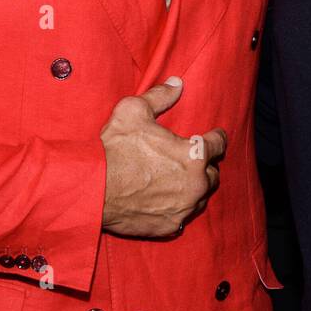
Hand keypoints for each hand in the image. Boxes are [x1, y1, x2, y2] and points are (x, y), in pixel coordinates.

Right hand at [100, 77, 225, 237]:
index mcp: (193, 155)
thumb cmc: (114, 149)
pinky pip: (182, 217)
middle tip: (192, 160)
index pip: (218, 144)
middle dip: (205, 166)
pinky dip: (177, 208)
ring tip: (180, 180)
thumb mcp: (134, 111)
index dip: (217, 138)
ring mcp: (183, 208)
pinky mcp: (169, 226)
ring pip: (200, 198)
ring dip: (194, 188)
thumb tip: (178, 84)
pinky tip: (167, 201)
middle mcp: (195, 184)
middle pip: (213, 174)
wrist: (92, 189)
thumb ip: (160, 96)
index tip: (216, 136)